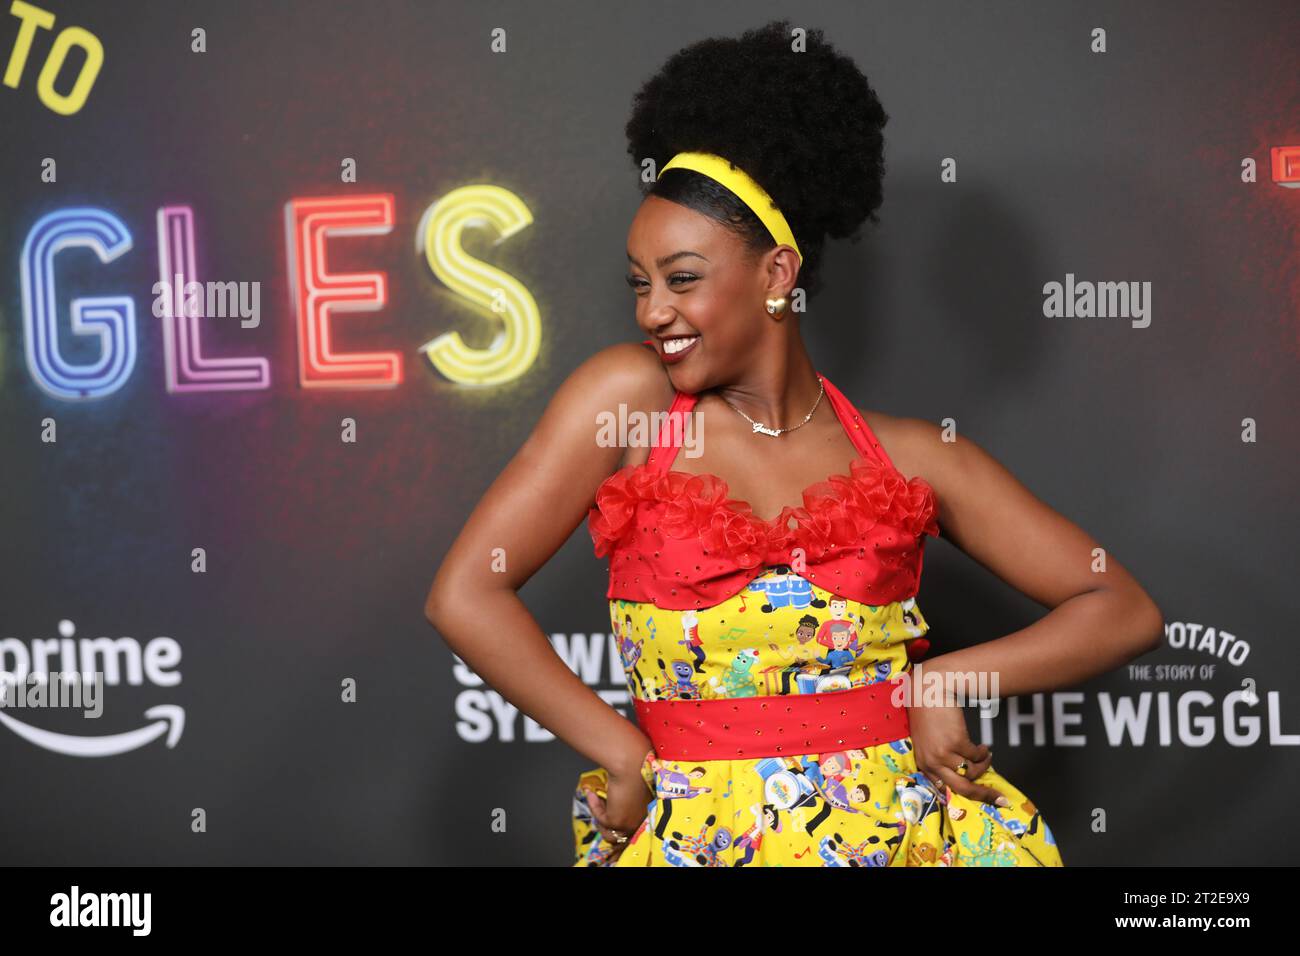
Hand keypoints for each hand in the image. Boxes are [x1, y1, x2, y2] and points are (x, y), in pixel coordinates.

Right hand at [582, 747, 655, 863]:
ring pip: (610, 835)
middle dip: (608, 829)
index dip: (621, 829)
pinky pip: (600, 820)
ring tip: (595, 804)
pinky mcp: (617, 821)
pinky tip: (591, 793)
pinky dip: (594, 806)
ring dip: (600, 821)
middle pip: (622, 838)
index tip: (610, 822)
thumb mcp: (633, 785)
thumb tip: (613, 801)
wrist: (632, 763)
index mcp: (648, 813)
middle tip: (599, 816)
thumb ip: (627, 797)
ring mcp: (630, 823)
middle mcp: (641, 822)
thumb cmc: (636, 767)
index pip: (635, 830)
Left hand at [906, 697, 1008, 807]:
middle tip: (1001, 799)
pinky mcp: (957, 742)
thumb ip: (940, 759)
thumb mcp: (927, 742)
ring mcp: (944, 753)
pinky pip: (977, 756)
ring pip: (973, 772)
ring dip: (984, 765)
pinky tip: (983, 747)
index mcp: (924, 765)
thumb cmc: (927, 716)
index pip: (944, 791)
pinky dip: (984, 753)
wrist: (927, 692)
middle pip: (962, 789)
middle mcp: (932, 763)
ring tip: (985, 755)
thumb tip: (966, 774)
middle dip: (985, 796)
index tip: (980, 801)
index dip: (963, 797)